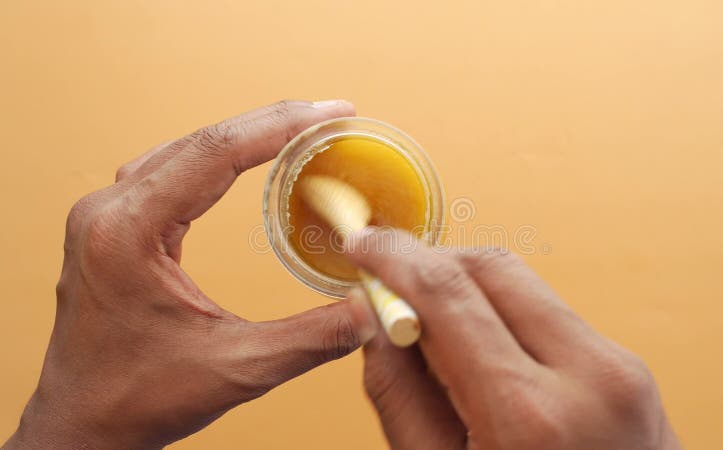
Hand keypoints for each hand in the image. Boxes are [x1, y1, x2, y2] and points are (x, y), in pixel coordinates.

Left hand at [4, 100, 374, 449]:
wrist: (82, 425)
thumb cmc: (137, 399)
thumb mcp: (236, 370)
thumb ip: (311, 338)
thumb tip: (370, 311)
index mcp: (127, 232)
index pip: (216, 154)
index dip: (281, 126)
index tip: (332, 112)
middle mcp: (108, 212)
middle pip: (202, 141)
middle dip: (272, 123)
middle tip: (330, 115)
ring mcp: (105, 217)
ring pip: (184, 151)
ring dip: (244, 137)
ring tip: (298, 128)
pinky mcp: (113, 229)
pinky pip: (170, 172)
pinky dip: (216, 159)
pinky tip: (242, 160)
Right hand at [347, 230, 680, 449]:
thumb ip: (400, 395)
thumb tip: (374, 320)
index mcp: (530, 418)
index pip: (449, 294)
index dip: (396, 259)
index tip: (365, 247)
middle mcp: (587, 377)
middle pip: (493, 267)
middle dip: (431, 262)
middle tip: (390, 280)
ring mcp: (618, 368)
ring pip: (524, 283)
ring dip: (467, 287)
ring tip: (433, 325)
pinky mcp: (626, 367)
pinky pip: (549, 313)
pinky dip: (502, 313)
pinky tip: (479, 345)